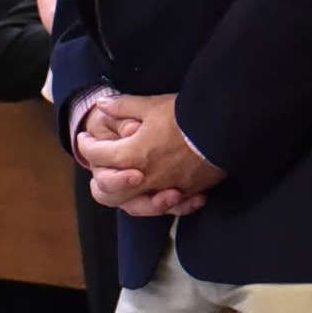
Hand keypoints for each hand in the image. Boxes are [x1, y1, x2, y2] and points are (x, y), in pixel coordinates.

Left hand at [79, 93, 221, 217]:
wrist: (226, 128)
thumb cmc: (186, 116)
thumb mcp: (151, 106)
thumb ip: (123, 106)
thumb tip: (102, 105)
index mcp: (132, 156)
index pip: (97, 156)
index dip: (86, 145)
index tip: (85, 139)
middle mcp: (146, 179)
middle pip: (109, 191)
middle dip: (100, 178)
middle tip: (100, 167)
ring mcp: (167, 189)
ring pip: (137, 206)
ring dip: (128, 197)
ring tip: (129, 185)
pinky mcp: (188, 193)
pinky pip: (170, 208)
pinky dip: (166, 204)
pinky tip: (166, 196)